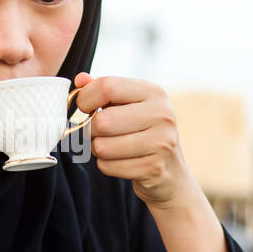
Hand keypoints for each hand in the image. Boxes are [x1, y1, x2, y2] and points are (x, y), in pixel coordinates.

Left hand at [72, 71, 199, 208]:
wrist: (171, 172)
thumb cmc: (143, 132)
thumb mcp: (128, 105)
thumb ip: (104, 91)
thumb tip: (80, 79)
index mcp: (153, 92)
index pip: (108, 86)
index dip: (86, 98)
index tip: (83, 107)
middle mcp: (161, 114)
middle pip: (102, 121)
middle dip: (91, 130)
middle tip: (98, 132)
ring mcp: (160, 142)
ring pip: (102, 147)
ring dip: (98, 149)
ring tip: (111, 147)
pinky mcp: (153, 168)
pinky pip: (108, 166)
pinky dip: (106, 165)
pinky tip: (120, 161)